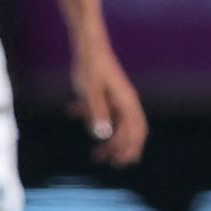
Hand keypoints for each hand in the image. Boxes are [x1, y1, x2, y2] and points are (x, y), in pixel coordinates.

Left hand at [69, 45, 147, 165]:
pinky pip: (104, 112)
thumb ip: (97, 112)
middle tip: (112, 164)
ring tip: (96, 155)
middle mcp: (126, 102)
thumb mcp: (90, 92)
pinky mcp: (107, 94)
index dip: (131, 148)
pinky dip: (93, 118)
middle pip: (130, 131)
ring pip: (117, 124)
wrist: (88, 46)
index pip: (136, 130)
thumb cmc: (90, 67)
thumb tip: (103, 135)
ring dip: (108, 140)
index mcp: (127, 102)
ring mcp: (117, 98)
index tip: (121, 162)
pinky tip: (74, 113)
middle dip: (122, 148)